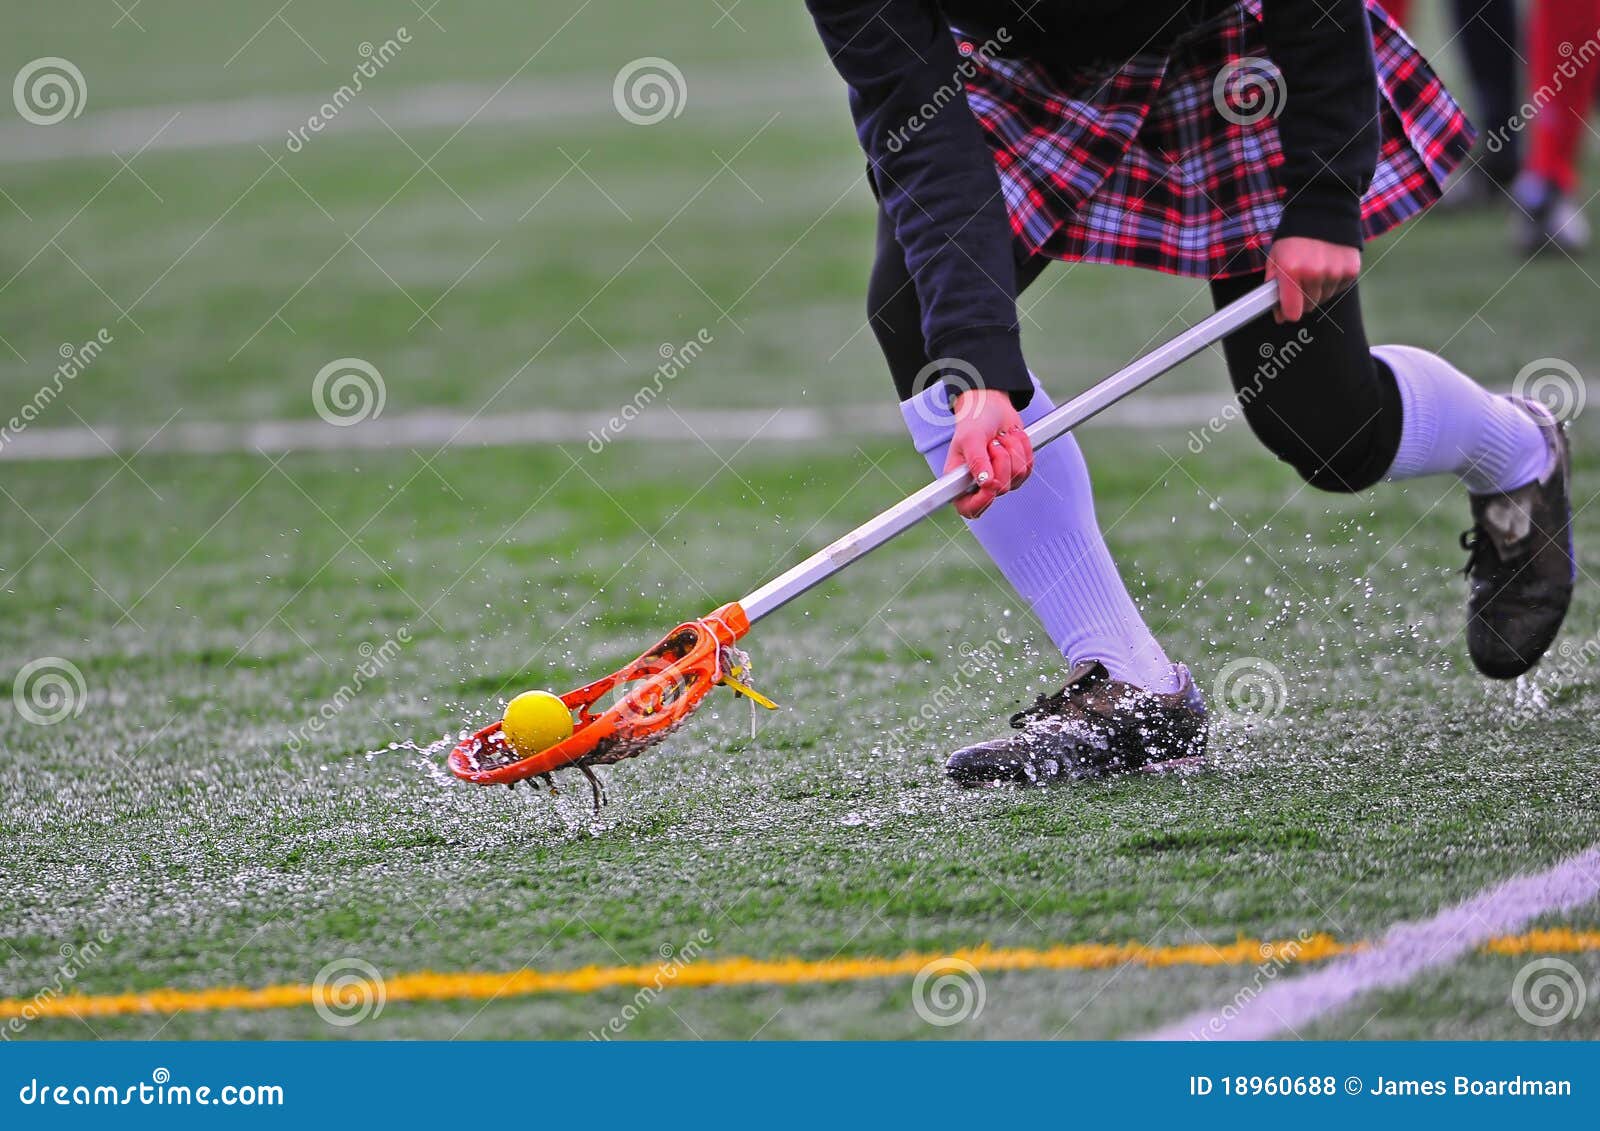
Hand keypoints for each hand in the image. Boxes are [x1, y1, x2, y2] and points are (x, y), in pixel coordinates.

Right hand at [943, 388, 1033, 518]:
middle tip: (992, 443)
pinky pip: (1028, 467)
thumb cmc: (974, 421)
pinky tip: (1010, 438)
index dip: (982, 502)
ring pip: (1017, 476)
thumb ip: (977, 462)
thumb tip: (986, 484)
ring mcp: (1000, 479)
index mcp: (959, 481)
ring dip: (1011, 450)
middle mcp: (980, 484)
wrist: (991, 406)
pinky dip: (1022, 448)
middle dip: (1001, 460)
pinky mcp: (1017, 471)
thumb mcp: (970, 438)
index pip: (969, 509)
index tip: (991, 485)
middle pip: (1001, 488)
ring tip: (999, 438)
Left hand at [1265, 236, 1360, 322]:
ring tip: (1314, 268)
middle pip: (1308, 307)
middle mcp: (1314, 273)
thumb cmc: (1294, 237)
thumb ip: (1274, 288)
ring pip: (1324, 298)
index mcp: (1291, 271)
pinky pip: (1338, 289)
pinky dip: (1332, 282)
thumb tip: (1281, 316)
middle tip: (1300, 279)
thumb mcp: (1275, 259)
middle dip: (1302, 298)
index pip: (1293, 313)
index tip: (1287, 308)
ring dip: (1318, 289)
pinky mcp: (1351, 270)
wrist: (1323, 212)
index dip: (1288, 312)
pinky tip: (1328, 265)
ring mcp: (1335, 272)